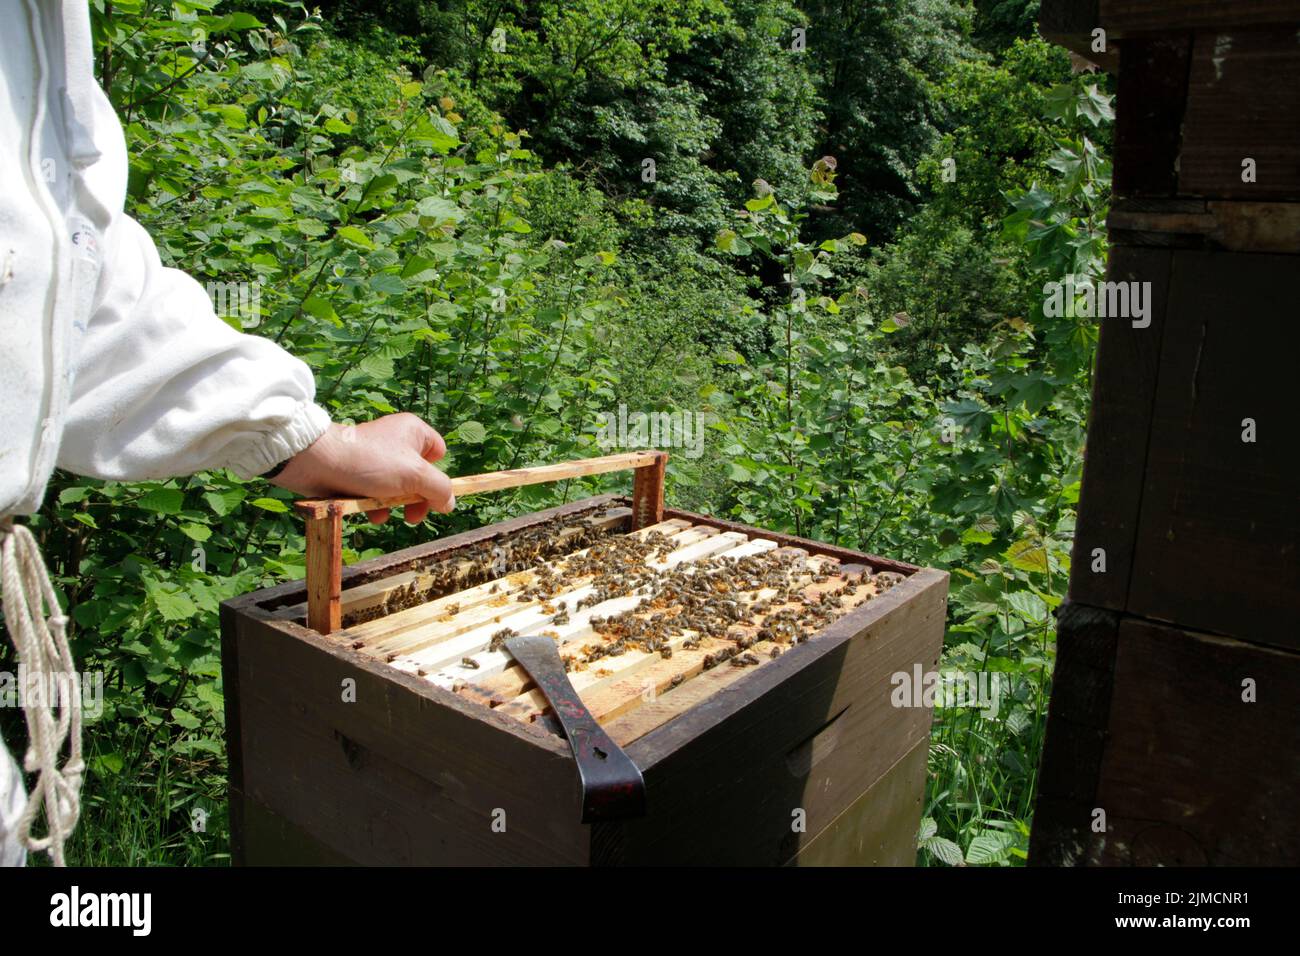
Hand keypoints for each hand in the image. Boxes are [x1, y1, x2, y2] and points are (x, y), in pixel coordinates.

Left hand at [270, 413, 454, 523]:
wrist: (317, 462)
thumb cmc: (370, 462)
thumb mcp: (415, 475)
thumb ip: (439, 489)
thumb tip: (449, 503)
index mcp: (413, 431)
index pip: (438, 452)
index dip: (437, 474)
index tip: (431, 492)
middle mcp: (395, 441)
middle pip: (419, 475)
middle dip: (416, 498)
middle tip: (411, 516)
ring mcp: (375, 458)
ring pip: (396, 488)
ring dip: (393, 505)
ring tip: (384, 512)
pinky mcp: (356, 473)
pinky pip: (374, 493)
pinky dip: (374, 505)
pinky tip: (368, 512)